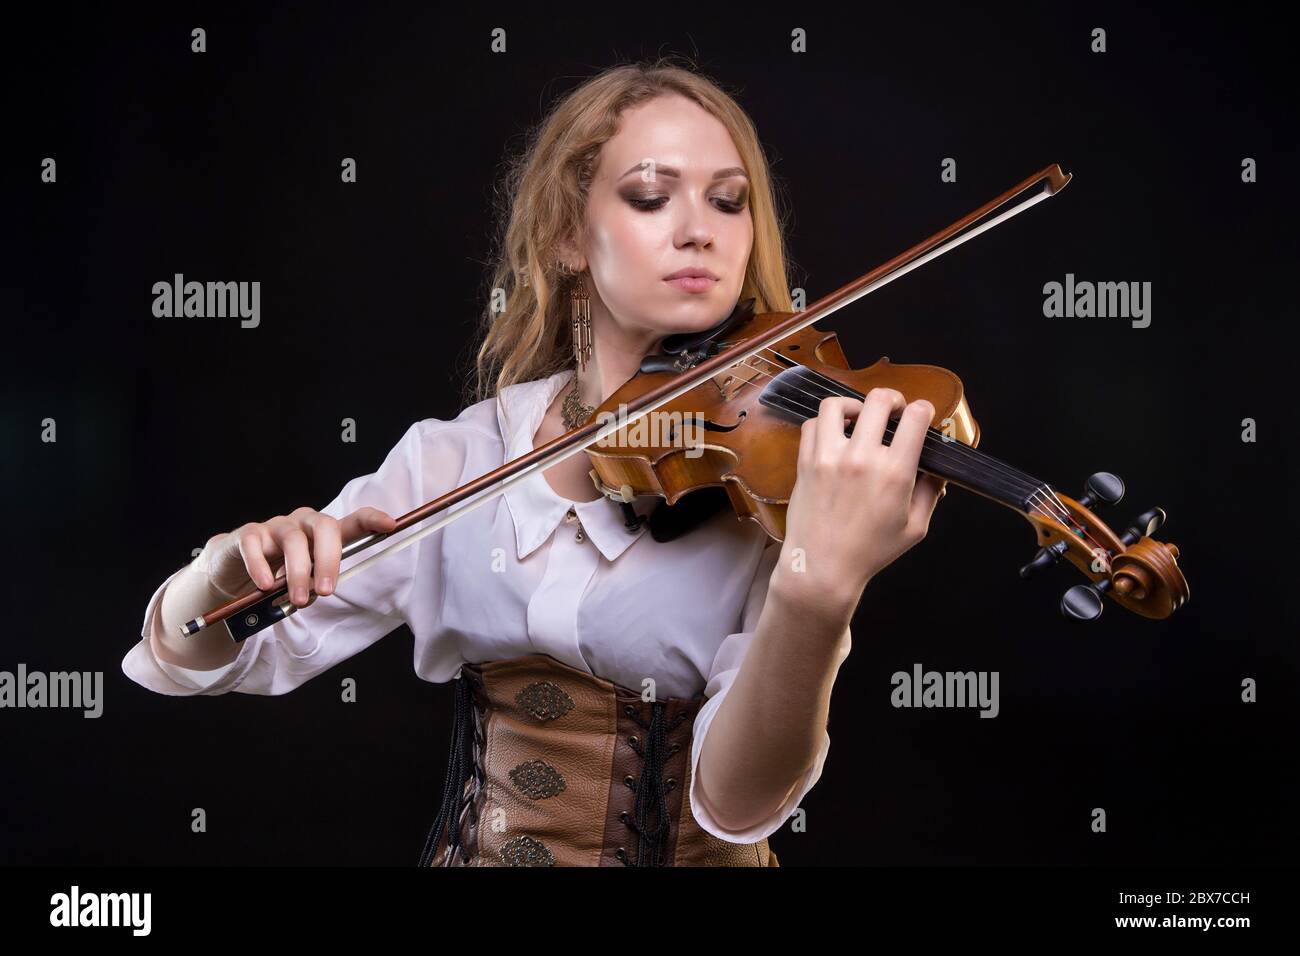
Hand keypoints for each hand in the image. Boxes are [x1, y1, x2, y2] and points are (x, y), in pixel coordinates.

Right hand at [197, 506, 397, 607]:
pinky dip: (261, 566)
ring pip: (293, 540)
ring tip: (296, 600)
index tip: (390, 525)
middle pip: (325, 527)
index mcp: (323, 535)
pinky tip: (266, 585)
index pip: (353, 521)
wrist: (234, 571)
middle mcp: (303, 523)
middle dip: (329, 560)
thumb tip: (315, 592)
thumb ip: (313, 585)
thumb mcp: (302, 582)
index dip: (372, 520)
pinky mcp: (248, 534)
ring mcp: (276, 526)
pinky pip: (256, 545)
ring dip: (297, 572)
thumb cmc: (279, 574)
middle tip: (326, 591)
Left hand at [771, 389, 946, 615]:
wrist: (822, 568)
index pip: (915, 417)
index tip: (921, 415)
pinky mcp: (806, 462)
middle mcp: (861, 458)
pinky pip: (812, 424)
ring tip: (860, 418)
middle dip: (893, 399)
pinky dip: (826, 422)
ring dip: (854, 405)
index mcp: (894, 472)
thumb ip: (930, 493)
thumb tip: (938, 470)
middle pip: (879, 400)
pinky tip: (835, 435)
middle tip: (894, 410)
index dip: (923, 410)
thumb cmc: (869, 552)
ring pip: (838, 405)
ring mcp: (829, 457)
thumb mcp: (915, 527)